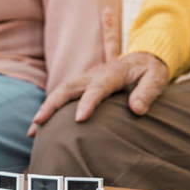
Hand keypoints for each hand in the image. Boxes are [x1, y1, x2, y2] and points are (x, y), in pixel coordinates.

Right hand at [29, 52, 169, 136]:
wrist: (144, 58)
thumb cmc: (151, 71)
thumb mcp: (157, 78)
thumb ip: (147, 92)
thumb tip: (136, 109)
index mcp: (112, 73)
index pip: (97, 88)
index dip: (87, 102)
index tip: (79, 119)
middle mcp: (94, 75)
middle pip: (68, 87)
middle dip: (52, 105)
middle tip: (39, 122)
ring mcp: (86, 80)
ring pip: (61, 92)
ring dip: (45, 109)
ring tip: (32, 131)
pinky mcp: (82, 87)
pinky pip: (63, 98)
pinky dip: (49, 111)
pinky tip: (38, 129)